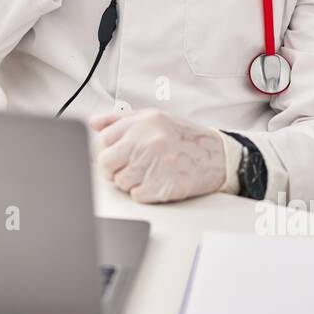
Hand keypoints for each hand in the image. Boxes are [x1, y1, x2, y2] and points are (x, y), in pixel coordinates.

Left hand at [89, 108, 229, 203]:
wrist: (219, 156)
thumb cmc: (184, 138)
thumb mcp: (154, 118)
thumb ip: (121, 120)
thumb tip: (94, 124)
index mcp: (144, 122)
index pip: (104, 140)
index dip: (109, 151)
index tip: (119, 155)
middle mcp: (149, 141)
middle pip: (107, 163)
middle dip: (114, 169)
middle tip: (130, 168)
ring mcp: (157, 164)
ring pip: (121, 182)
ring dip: (131, 182)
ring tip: (149, 173)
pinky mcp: (165, 186)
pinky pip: (137, 195)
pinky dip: (144, 193)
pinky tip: (158, 183)